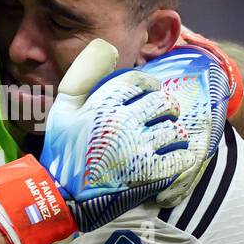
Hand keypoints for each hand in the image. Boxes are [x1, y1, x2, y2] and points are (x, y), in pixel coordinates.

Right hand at [43, 44, 223, 221]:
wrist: (62, 195)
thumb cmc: (62, 150)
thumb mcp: (63, 108)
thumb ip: (82, 77)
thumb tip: (104, 48)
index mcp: (103, 104)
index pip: (138, 81)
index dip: (149, 83)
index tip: (152, 90)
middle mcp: (122, 122)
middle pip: (162, 103)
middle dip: (168, 106)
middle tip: (167, 112)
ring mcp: (136, 148)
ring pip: (173, 130)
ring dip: (175, 132)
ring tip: (171, 137)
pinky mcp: (147, 173)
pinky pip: (178, 158)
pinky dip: (182, 156)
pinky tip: (178, 156)